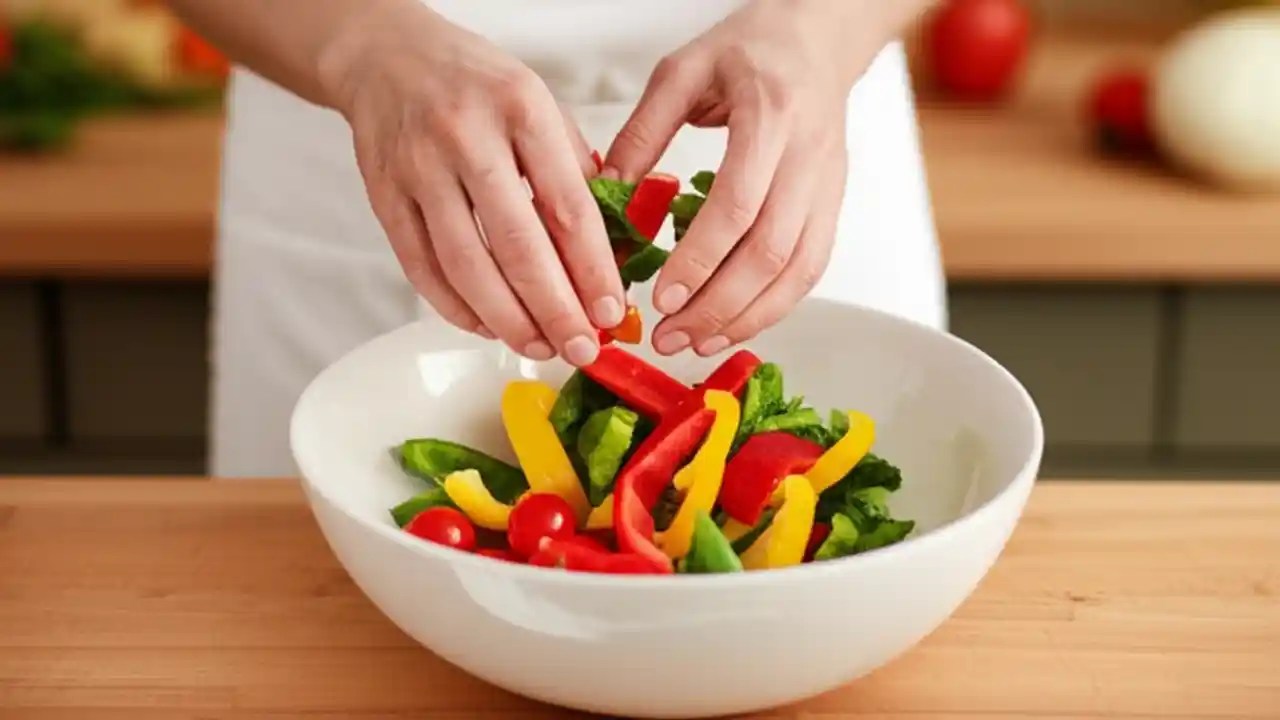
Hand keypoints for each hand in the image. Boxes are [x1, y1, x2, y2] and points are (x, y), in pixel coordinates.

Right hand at [322, 1, 623, 365]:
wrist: (387, 57)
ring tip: (541, 345)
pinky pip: (423, 270)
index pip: (568, 206)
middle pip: (518, 246)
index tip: (611, 311)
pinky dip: (458, 308)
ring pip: (467, 267)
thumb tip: (608, 250)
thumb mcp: (540, 105)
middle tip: (581, 346)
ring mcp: (420, 169)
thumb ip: (573, 171)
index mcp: (521, 109)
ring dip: (509, 320)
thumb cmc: (476, 85)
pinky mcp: (385, 197)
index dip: (593, 269)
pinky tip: (490, 326)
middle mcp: (467, 137)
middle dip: (555, 309)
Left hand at [604, 0, 908, 355]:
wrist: (818, 40)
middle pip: (771, 252)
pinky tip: (733, 325)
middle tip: (670, 336)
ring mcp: (827, 186)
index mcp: (770, 114)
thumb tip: (604, 194)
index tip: (662, 295)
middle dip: (718, 306)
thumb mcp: (682, 71)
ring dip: (747, 317)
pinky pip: (810, 270)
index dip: (701, 259)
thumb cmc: (750, 50)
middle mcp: (808, 156)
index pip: (739, 205)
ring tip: (697, 342)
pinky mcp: (832, 207)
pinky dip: (774, 307)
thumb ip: (642, 132)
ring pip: (798, 272)